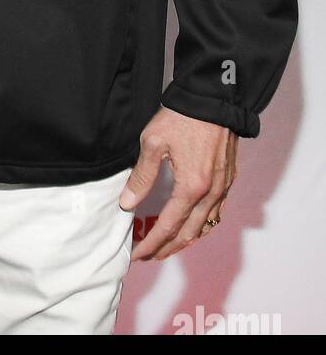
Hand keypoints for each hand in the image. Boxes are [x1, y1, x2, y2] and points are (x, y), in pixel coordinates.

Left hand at [120, 106, 237, 261]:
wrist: (212, 99)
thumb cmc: (182, 117)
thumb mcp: (153, 143)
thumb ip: (141, 177)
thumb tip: (126, 203)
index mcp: (191, 187)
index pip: (168, 226)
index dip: (151, 243)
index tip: (137, 253)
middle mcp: (211, 193)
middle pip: (188, 233)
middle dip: (167, 248)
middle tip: (148, 255)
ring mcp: (222, 188)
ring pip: (205, 226)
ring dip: (185, 239)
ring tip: (166, 245)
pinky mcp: (227, 180)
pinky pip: (216, 213)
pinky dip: (202, 225)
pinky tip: (191, 224)